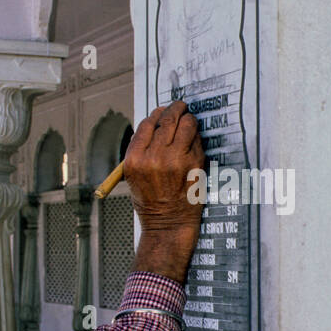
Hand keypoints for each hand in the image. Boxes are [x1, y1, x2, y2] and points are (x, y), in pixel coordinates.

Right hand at [124, 100, 205, 282]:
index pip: (147, 124)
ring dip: (188, 118)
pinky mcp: (194, 165)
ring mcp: (175, 160)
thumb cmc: (151, 202)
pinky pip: (196, 140)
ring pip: (185, 125)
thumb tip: (154, 123)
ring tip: (189, 119)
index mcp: (134, 159)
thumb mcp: (133, 176)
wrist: (168, 224)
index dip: (157, 114)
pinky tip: (194, 138)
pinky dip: (196, 136)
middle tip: (181, 106)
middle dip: (175, 109)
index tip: (162, 111)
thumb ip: (140, 150)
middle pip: (167, 119)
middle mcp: (153, 157)